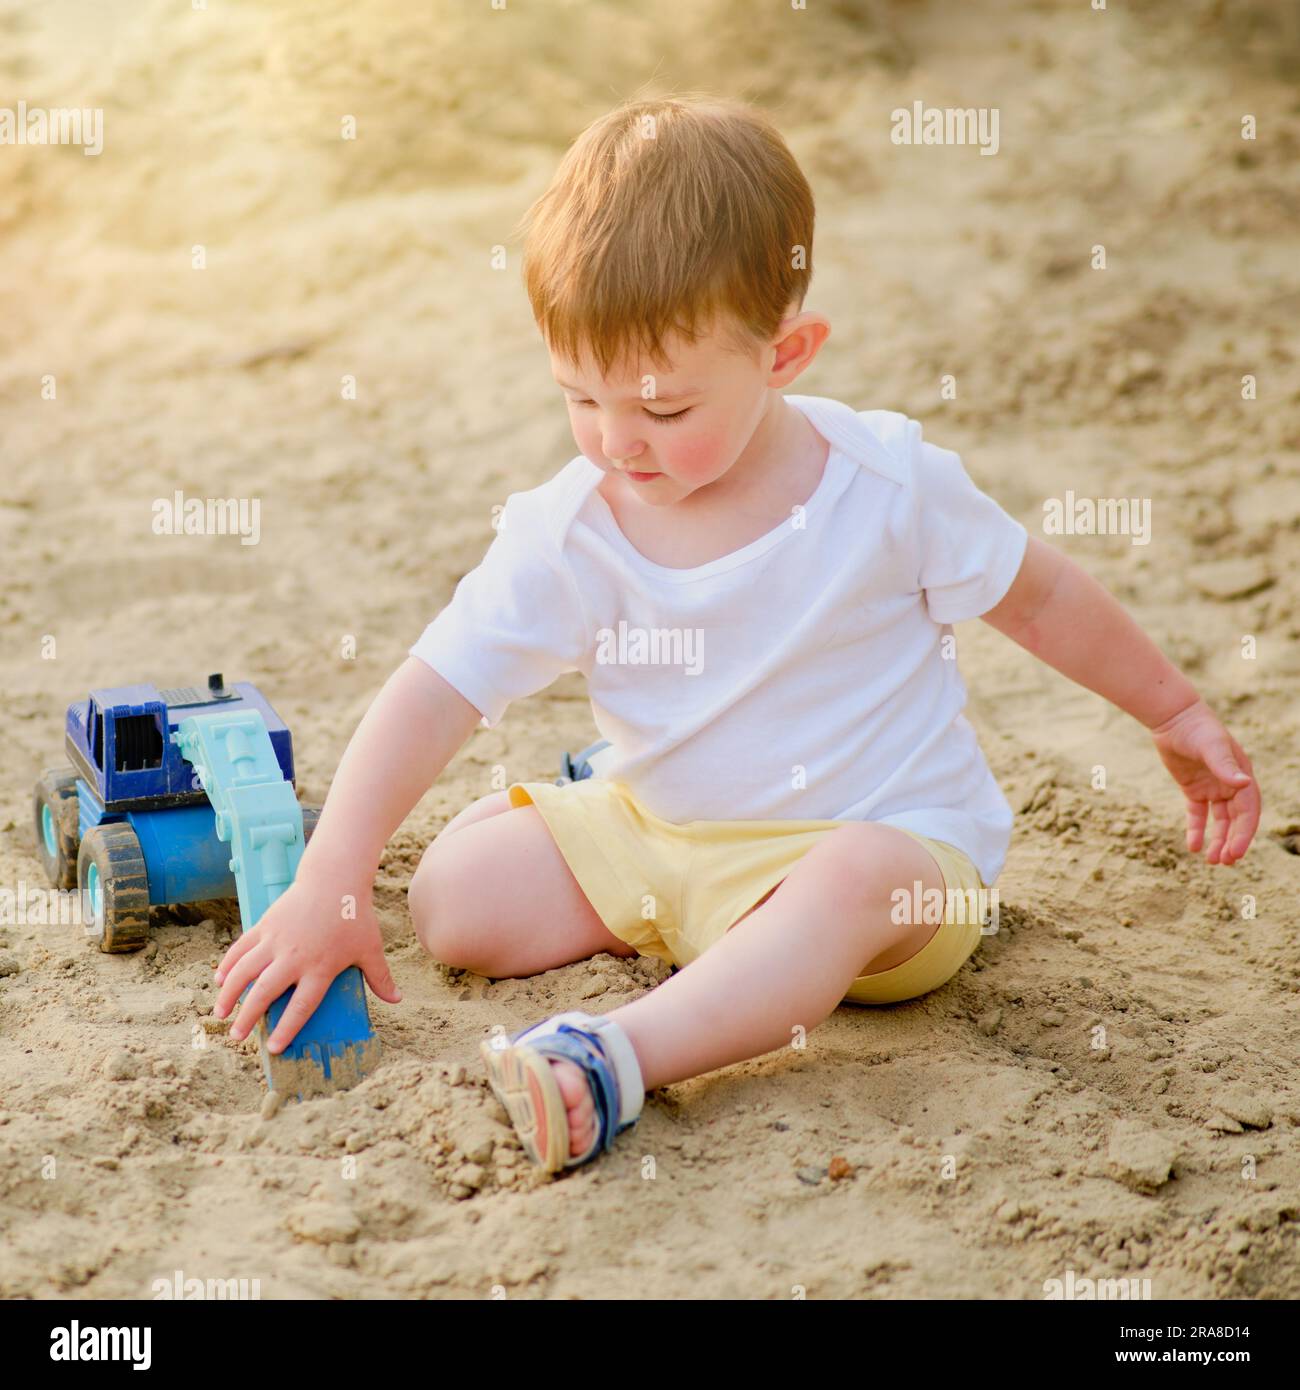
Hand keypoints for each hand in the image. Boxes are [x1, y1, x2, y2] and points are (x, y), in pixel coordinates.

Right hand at [212, 866, 400, 1052]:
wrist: (334, 879)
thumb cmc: (354, 916)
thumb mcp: (370, 948)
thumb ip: (380, 977)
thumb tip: (398, 999)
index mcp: (320, 968)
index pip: (301, 1006)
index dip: (287, 1029)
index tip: (274, 1048)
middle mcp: (294, 957)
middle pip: (265, 993)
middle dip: (248, 1017)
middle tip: (236, 1037)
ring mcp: (276, 940)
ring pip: (245, 971)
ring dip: (229, 993)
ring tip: (219, 1013)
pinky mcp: (265, 925)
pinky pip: (241, 949)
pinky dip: (228, 964)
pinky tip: (220, 979)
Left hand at [1149, 698, 1259, 864]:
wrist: (1173, 719)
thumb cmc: (1197, 730)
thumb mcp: (1211, 747)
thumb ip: (1225, 766)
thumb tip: (1244, 783)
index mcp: (1242, 777)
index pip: (1248, 812)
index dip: (1244, 834)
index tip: (1235, 852)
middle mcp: (1231, 785)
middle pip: (1236, 820)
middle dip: (1232, 842)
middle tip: (1224, 862)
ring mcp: (1213, 788)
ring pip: (1219, 821)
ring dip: (1218, 840)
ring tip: (1212, 861)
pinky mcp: (1194, 789)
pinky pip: (1198, 814)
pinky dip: (1196, 830)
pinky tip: (1193, 846)